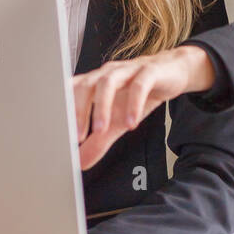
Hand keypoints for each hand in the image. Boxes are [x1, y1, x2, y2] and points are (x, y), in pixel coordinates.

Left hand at [72, 45, 215, 168]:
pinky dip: (133, 103)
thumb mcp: (118, 121)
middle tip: (78, 136)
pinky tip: (131, 123)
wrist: (173, 73)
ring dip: (102, 106)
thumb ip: (99, 141)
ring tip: (102, 131)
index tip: (60, 135)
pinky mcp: (149, 71)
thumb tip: (79, 162)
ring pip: (108, 82)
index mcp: (95, 83)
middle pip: (86, 85)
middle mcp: (108, 74)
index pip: (71, 92)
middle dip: (79, 111)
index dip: (63, 111)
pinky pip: (139, 85)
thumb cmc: (141, 93)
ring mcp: (128, 70)